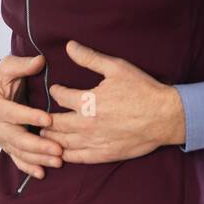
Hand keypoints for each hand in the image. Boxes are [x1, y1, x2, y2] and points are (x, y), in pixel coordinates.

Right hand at [0, 55, 62, 176]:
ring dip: (38, 158)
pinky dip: (29, 167)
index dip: (29, 117)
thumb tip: (39, 61)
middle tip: (58, 149)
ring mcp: (1, 139)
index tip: (49, 120)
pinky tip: (43, 173)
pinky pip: (17, 160)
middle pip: (16, 139)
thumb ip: (23, 65)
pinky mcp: (7, 147)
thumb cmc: (6, 78)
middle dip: (38, 145)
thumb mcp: (10, 67)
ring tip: (58, 161)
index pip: (12, 113)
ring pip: (19, 152)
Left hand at [39, 41, 185, 163]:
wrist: (164, 117)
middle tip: (39, 116)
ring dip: (50, 137)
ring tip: (45, 133)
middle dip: (44, 118)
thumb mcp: (117, 68)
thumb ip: (90, 58)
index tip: (56, 90)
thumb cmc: (142, 90)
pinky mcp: (102, 155)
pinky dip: (64, 154)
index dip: (55, 91)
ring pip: (61, 142)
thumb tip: (69, 46)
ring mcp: (93, 142)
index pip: (60, 96)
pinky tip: (60, 151)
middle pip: (54, 123)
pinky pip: (76, 158)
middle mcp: (86, 124)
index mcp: (87, 101)